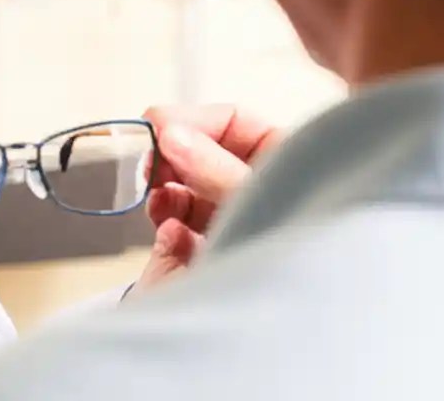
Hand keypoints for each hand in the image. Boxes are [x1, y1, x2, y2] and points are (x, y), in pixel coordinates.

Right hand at [130, 105, 283, 295]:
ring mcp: (232, 213)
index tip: (158, 128)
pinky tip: (161, 215)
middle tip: (148, 159)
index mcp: (283, 160)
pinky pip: (180, 216)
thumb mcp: (255, 203)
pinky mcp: (208, 243)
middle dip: (172, 151)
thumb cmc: (294, 255)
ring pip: (187, 181)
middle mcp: (255, 183)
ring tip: (154, 188)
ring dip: (164, 180)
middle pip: (204, 150)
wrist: (285, 322)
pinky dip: (165, 210)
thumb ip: (212, 167)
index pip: (233, 122)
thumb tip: (172, 134)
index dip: (193, 120)